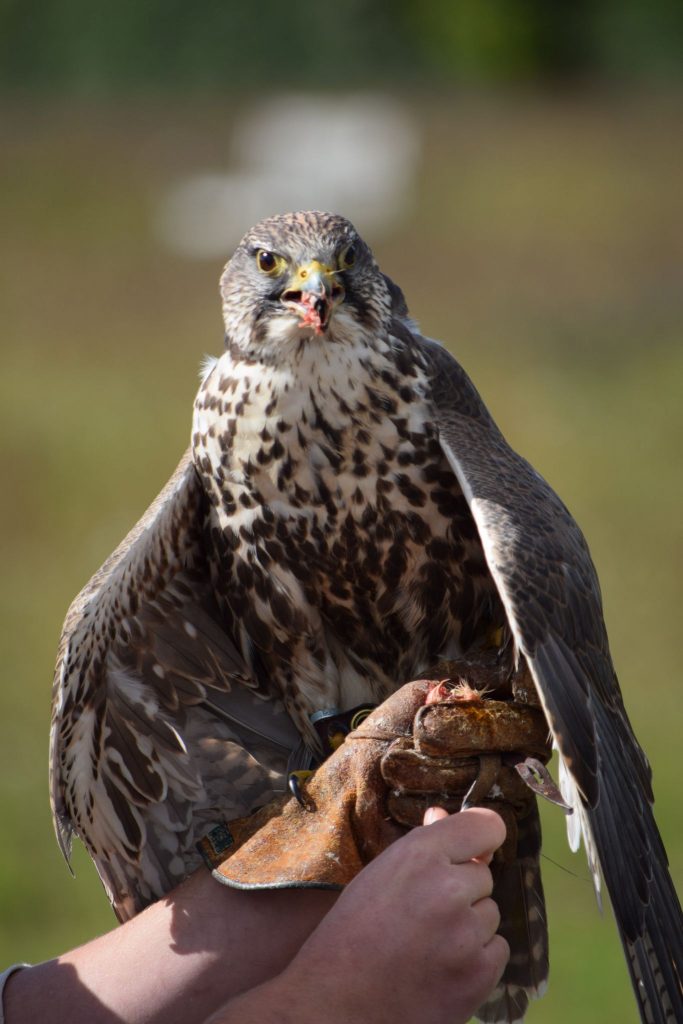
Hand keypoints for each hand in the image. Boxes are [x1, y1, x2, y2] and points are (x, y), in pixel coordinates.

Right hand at [211, 807, 508, 1023]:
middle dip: (461, 891)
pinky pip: (497, 950)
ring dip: (469, 925)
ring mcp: (468, 933)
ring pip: (490, 914)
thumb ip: (420, 846)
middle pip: (484, 877)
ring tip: (428, 943)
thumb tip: (443, 816)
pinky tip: (442, 965)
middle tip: (424, 913)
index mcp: (421, 854)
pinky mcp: (480, 974)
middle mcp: (449, 887)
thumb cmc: (351, 932)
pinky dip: (477, 958)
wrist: (338, 1002)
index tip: (475, 848)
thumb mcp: (380, 874)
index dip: (482, 837)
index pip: (486, 827)